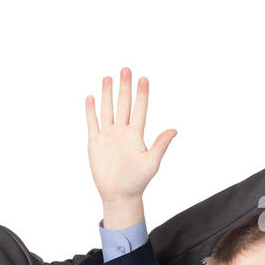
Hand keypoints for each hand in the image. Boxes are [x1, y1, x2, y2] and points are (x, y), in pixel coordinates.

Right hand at [85, 67, 175, 224]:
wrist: (119, 195)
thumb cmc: (137, 182)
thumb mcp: (151, 163)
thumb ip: (160, 145)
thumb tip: (174, 130)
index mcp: (136, 135)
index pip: (139, 109)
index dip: (142, 94)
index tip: (143, 79)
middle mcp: (122, 132)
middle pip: (123, 104)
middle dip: (124, 87)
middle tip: (125, 69)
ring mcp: (108, 136)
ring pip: (107, 110)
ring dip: (107, 94)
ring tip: (107, 78)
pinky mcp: (95, 143)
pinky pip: (92, 123)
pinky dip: (91, 111)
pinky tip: (91, 98)